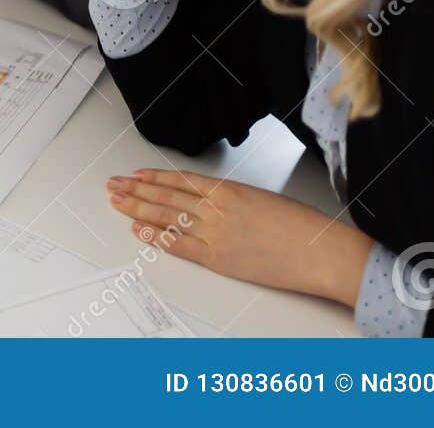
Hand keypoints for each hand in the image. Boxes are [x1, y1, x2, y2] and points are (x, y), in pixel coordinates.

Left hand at [106, 169, 373, 306]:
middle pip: (165, 196)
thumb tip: (208, 202)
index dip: (154, 177)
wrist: (320, 252)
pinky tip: (139, 230)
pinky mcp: (218, 258)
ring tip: (116, 201)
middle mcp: (216, 209)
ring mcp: (215, 234)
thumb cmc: (301, 227)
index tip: (136, 174)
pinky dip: (157, 237)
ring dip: (137, 209)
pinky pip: (179, 245)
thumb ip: (230, 199)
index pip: (179, 180)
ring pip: (166, 217)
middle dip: (135, 190)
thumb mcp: (261, 199)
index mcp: (228, 190)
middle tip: (113, 184)